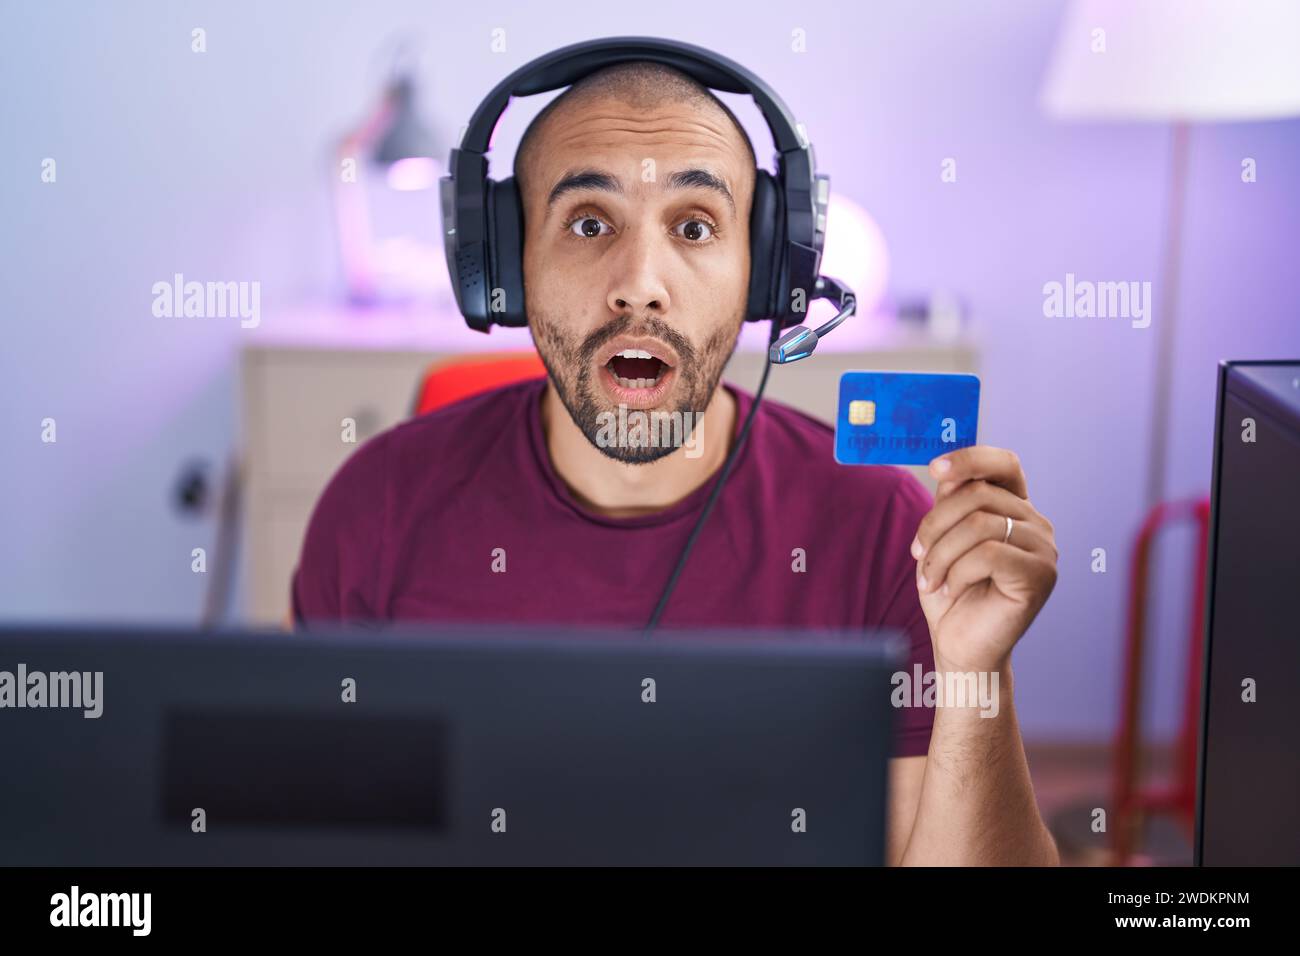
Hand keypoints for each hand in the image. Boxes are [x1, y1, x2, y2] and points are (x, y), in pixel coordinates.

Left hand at [910, 446, 1057, 672]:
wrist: (961, 647)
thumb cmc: (950, 593)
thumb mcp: (941, 539)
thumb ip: (950, 504)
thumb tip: (947, 470)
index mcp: (1014, 509)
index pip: (1004, 464)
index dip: (971, 458)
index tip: (935, 468)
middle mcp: (1035, 524)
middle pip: (978, 494)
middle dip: (935, 523)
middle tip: (917, 555)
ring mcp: (1044, 549)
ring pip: (979, 524)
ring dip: (941, 553)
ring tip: (929, 580)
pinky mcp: (1041, 575)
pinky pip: (988, 554)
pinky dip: (957, 572)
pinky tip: (951, 590)